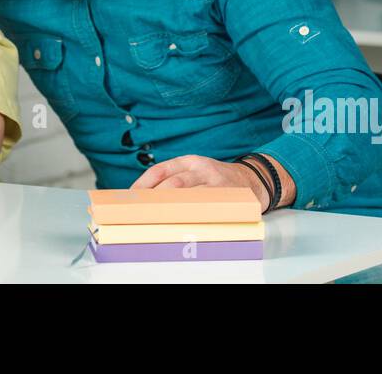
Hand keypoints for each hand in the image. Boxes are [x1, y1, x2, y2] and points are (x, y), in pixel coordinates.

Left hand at [130, 154, 270, 210]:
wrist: (252, 179)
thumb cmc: (216, 180)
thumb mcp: (195, 172)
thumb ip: (175, 181)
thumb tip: (146, 201)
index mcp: (188, 161)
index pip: (159, 170)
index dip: (142, 184)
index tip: (130, 198)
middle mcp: (199, 167)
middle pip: (171, 182)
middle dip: (154, 198)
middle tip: (140, 211)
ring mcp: (213, 180)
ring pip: (187, 192)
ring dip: (168, 206)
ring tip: (155, 217)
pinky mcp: (225, 193)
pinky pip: (205, 204)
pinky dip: (190, 212)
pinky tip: (180, 221)